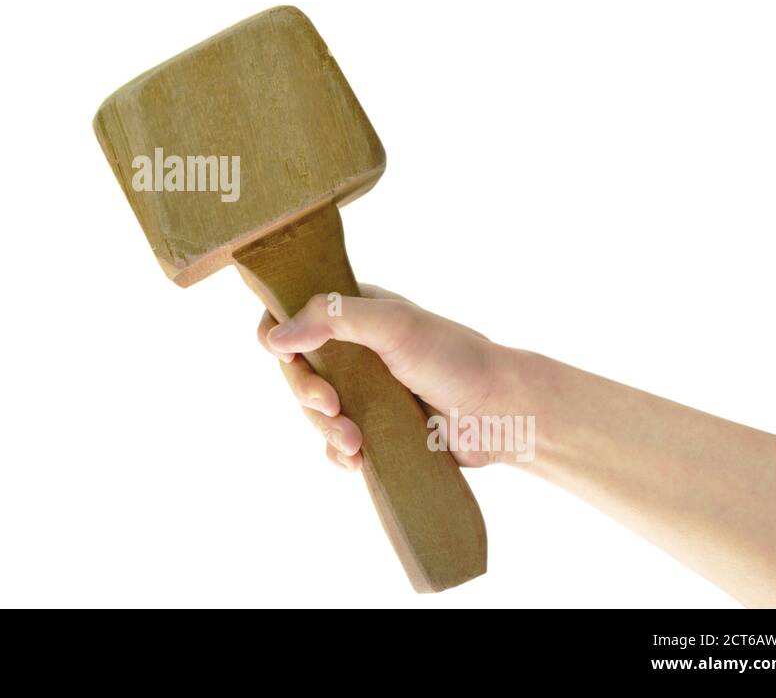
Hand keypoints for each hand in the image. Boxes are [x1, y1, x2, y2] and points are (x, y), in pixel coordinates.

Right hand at [256, 285, 516, 468]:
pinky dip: (339, 454)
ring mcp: (363, 391)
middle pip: (296, 370)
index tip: (286, 356)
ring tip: (355, 441)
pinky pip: (336, 444)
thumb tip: (274, 338)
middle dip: (307, 393)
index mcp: (354, 313)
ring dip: (326, 428)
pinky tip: (356, 461)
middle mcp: (354, 350)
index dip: (278, 336)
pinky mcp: (375, 429)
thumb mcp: (393, 325)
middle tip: (331, 406)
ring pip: (314, 411)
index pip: (293, 314)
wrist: (501, 414)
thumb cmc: (454, 357)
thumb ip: (333, 319)